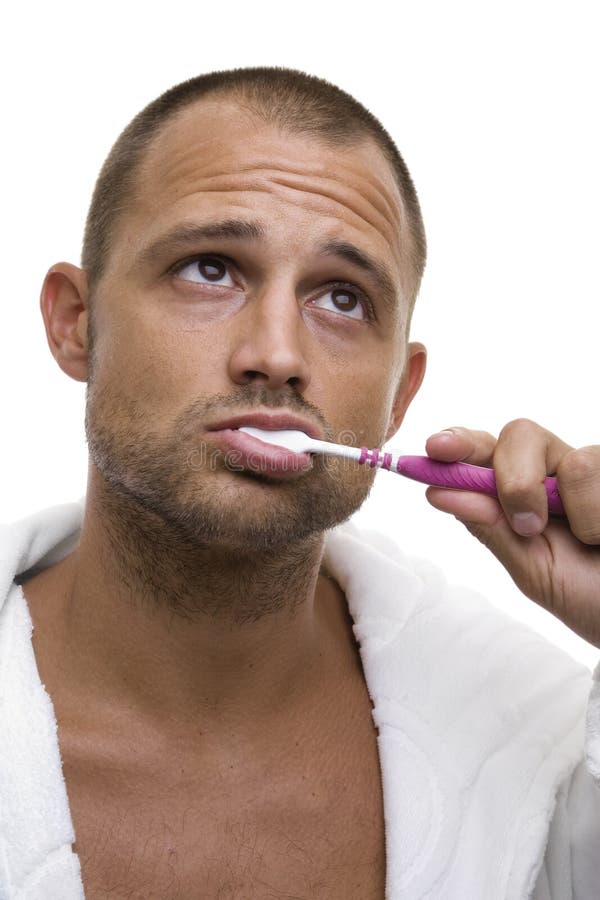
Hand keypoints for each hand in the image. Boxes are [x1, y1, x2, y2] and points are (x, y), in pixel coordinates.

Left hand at [424, 419, 599, 647]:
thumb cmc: (588, 596)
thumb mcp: (531, 569)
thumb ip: (491, 528)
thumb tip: (438, 491)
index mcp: (519, 492)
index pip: (483, 453)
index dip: (459, 444)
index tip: (435, 447)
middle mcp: (553, 472)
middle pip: (518, 434)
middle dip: (515, 478)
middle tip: (527, 526)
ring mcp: (590, 469)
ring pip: (568, 458)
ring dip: (569, 511)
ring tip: (589, 542)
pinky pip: (591, 469)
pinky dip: (593, 517)